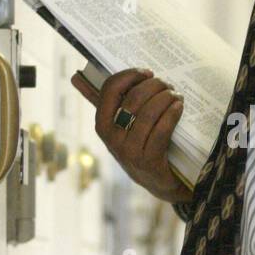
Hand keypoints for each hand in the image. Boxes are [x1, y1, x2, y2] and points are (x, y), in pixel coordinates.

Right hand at [71, 67, 191, 204]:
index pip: (110, 89)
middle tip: (167, 84)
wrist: (157, 181)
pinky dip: (172, 114)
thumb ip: (102, 102)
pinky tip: (179, 107)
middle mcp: (112, 138)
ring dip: (166, 98)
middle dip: (154, 86)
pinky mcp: (149, 161)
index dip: (130, 76)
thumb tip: (75, 77)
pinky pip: (162, 130)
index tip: (147, 73)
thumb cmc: (138, 144)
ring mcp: (129, 151)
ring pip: (149, 113)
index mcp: (102, 124)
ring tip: (176, 95)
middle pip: (134, 98)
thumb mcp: (118, 126)